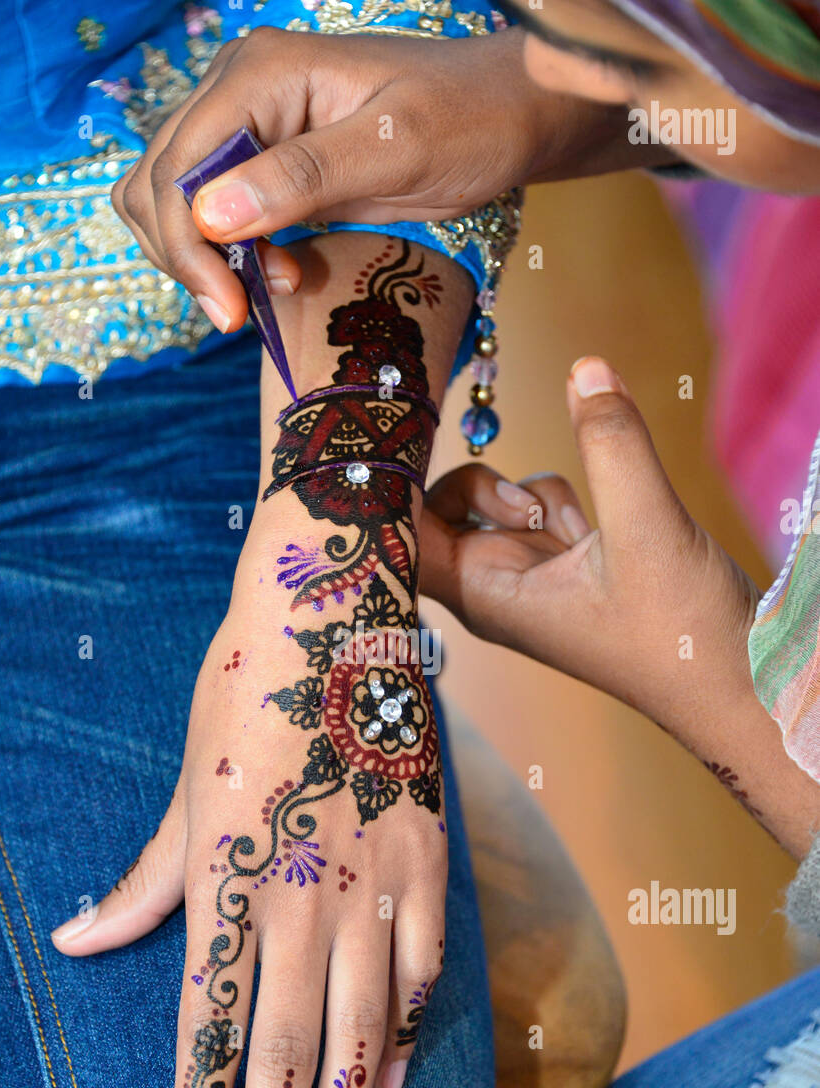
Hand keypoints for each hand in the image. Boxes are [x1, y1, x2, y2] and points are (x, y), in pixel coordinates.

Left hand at [51, 497, 446, 1087]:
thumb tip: (78, 941)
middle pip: (287, 1043)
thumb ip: (145, 881)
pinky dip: (405, 1027)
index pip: (210, 1021)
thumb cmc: (244, 695)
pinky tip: (393, 1076)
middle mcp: (298, 893)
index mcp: (226, 877)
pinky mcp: (428, 859)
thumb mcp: (185, 787)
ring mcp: (372, 879)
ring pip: (359, 1022)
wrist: (334, 612)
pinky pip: (421, 966)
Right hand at [112, 26, 628, 328]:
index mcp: (260, 74)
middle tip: (241, 314)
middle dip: (187, 258)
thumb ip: (303, 179)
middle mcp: (239, 91)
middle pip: (157, 184)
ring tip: (266, 290)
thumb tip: (209, 214)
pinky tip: (277, 275)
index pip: (177, 168)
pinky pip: (212, 214)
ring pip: (172, 200)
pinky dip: (225, 255)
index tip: (231, 310)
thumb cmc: (467, 123)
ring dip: (200, 259)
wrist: (508, 118)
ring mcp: (250, 126)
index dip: (187, 247)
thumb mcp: (394, 153)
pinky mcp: (268, 164)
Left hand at [421, 355, 759, 748]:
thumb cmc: (681, 636)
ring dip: (539, 494)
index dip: (391, 497)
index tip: (412, 453)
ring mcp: (529, 578)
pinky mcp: (565, 568)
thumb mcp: (648, 528)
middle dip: (483, 487)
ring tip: (588, 537)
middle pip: (441, 511)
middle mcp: (495, 589)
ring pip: (498, 503)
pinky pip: (541, 510)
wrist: (732, 684)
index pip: (400, 543)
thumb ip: (612, 443)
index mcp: (486, 596)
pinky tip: (602, 539)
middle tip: (531, 509)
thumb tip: (584, 367)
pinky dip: (569, 505)